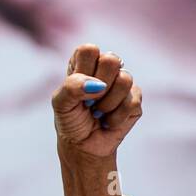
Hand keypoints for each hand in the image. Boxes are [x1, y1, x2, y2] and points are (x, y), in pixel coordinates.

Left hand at [52, 43, 142, 159]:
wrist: (83, 146)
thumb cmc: (70, 120)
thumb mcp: (60, 104)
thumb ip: (71, 87)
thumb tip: (98, 84)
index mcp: (84, 62)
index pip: (89, 49)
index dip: (84, 70)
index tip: (78, 88)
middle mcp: (105, 68)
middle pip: (111, 59)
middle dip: (98, 87)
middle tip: (88, 102)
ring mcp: (122, 82)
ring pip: (125, 79)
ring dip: (107, 104)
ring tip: (97, 113)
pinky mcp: (135, 99)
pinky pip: (132, 102)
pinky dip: (115, 118)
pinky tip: (108, 122)